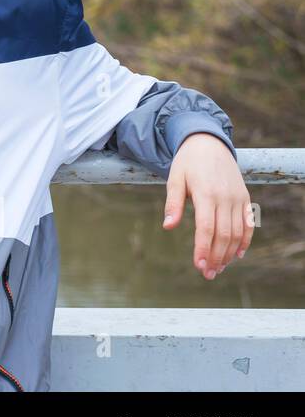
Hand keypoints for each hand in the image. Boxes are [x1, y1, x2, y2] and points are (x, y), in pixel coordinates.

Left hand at [162, 133, 252, 279]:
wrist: (209, 143)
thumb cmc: (187, 162)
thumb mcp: (174, 178)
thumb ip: (173, 203)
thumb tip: (168, 226)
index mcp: (206, 194)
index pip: (206, 228)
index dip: (203, 249)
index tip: (198, 266)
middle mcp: (225, 197)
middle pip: (224, 235)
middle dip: (216, 257)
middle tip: (207, 274)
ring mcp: (237, 198)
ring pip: (237, 232)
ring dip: (229, 253)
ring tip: (218, 268)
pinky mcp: (244, 198)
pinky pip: (248, 224)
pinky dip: (245, 241)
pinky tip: (236, 255)